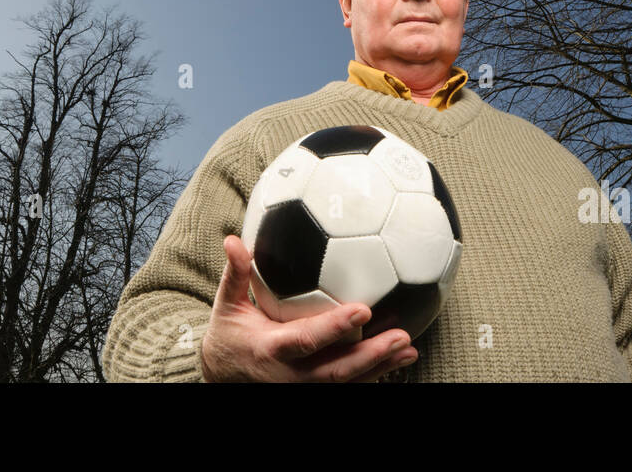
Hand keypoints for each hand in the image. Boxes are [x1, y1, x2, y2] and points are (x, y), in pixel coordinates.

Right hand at [199, 234, 417, 381]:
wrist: (223, 375)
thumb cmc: (229, 335)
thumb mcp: (226, 305)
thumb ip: (235, 273)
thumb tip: (232, 240)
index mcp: (272, 350)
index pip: (307, 340)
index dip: (334, 327)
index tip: (362, 309)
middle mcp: (291, 375)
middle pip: (336, 370)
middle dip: (370, 355)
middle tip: (400, 336)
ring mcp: (303, 387)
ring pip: (347, 382)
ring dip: (380, 366)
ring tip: (409, 348)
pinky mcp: (314, 390)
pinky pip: (348, 385)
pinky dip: (376, 374)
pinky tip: (401, 359)